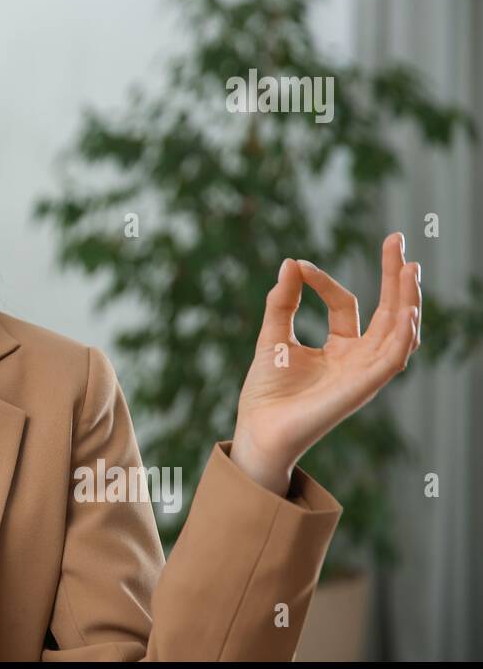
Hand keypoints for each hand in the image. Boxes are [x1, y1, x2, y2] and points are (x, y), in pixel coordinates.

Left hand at [231, 231, 421, 494]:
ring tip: (409, 267)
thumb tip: (290, 262)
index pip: (347, 306)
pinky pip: (392, 359)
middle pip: (388, 312)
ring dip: (407, 299)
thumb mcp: (273, 336)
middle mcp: (358, 360)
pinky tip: (407, 310)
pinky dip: (403, 335)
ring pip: (399, 332)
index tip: (299, 266)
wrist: (258, 429)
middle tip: (398, 240)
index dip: (325, 282)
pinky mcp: (363, 387)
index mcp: (340, 349)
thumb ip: (283, 302)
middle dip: (395, 277)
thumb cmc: (266, 392)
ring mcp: (364, 373)